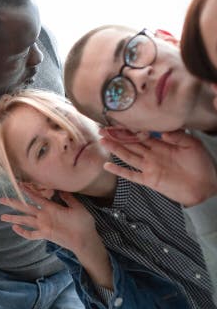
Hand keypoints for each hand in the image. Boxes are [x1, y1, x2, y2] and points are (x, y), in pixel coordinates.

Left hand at [0, 187, 98, 254]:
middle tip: (1, 200)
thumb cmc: (83, 224)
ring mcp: (42, 227)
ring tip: (2, 217)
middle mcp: (43, 217)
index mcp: (51, 208)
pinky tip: (15, 228)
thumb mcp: (78, 208)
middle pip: (24, 208)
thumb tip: (60, 191)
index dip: (26, 190)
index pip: (36, 197)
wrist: (83, 242)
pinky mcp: (44, 236)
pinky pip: (30, 234)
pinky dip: (22, 232)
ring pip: (24, 221)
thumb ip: (68, 198)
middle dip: (12, 203)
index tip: (18, 184)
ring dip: (12, 218)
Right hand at [99, 130, 216, 206]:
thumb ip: (177, 136)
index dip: (129, 129)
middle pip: (130, 144)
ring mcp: (149, 168)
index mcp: (162, 145)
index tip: (117, 123)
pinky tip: (108, 166)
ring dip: (115, 149)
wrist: (206, 185)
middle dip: (117, 137)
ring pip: (128, 156)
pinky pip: (131, 175)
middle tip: (103, 131)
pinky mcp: (149, 180)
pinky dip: (120, 171)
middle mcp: (152, 155)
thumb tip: (162, 132)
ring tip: (102, 142)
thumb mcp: (192, 145)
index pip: (141, 135)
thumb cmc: (202, 164)